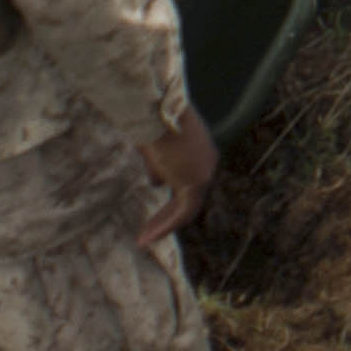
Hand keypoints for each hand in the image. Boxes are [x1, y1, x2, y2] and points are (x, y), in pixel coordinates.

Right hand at [137, 108, 218, 245]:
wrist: (159, 112)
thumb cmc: (154, 121)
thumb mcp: (156, 146)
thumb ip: (159, 166)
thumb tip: (157, 183)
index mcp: (200, 151)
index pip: (186, 179)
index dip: (170, 196)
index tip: (154, 209)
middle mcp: (207, 163)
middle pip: (187, 196)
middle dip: (166, 215)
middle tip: (148, 230)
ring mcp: (205, 173)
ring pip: (186, 207)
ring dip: (163, 224)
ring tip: (143, 238)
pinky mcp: (196, 183)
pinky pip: (183, 212)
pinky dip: (164, 225)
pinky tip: (147, 236)